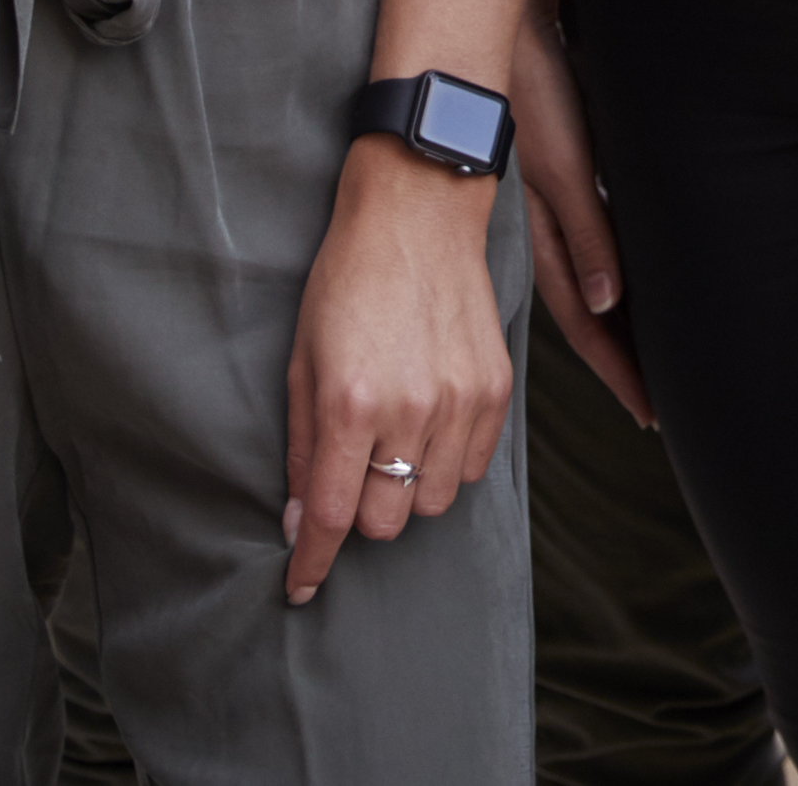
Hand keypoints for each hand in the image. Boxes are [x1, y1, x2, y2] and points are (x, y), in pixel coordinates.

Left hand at [281, 140, 513, 599]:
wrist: (418, 210)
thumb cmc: (347, 281)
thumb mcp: (302, 361)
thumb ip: (304, 446)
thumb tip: (304, 522)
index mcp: (351, 402)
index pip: (333, 516)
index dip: (314, 563)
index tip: (302, 588)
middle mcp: (411, 408)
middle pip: (387, 522)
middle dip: (360, 513)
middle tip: (350, 473)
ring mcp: (460, 400)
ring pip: (434, 503)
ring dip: (407, 491)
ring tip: (393, 443)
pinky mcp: (496, 388)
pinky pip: (473, 468)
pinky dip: (447, 464)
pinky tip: (429, 424)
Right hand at [514, 6, 650, 429]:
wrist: (508, 37)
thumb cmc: (540, 96)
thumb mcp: (566, 167)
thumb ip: (587, 231)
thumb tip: (607, 304)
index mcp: (553, 233)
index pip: (588, 322)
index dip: (617, 368)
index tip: (647, 411)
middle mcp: (555, 229)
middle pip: (589, 314)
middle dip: (620, 362)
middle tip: (652, 406)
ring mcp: (555, 207)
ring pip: (589, 284)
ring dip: (616, 327)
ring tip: (644, 362)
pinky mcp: (562, 179)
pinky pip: (587, 246)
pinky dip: (606, 279)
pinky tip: (623, 288)